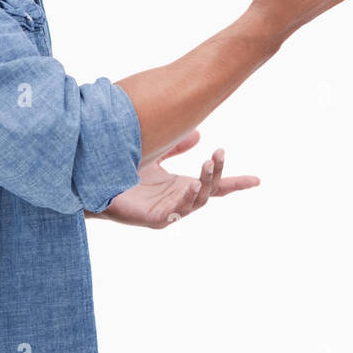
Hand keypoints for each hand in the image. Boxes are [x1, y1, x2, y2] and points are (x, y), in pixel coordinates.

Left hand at [93, 129, 258, 227]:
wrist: (95, 186)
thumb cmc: (123, 173)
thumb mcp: (155, 154)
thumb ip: (175, 146)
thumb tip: (199, 133)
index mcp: (182, 186)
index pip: (216, 186)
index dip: (236, 183)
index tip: (257, 180)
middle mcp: (178, 200)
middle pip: (209, 189)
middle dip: (215, 172)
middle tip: (217, 153)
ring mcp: (168, 212)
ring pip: (195, 200)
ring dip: (203, 183)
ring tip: (205, 166)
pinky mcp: (153, 219)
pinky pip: (174, 212)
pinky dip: (184, 200)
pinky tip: (190, 187)